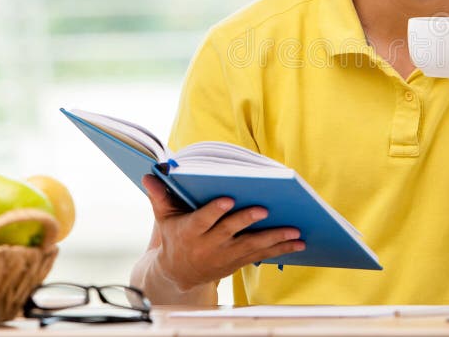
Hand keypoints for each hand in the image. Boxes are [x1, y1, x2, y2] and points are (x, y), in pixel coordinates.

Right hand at [142, 174, 304, 290]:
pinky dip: (282, 250)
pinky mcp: (239, 262)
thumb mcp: (164, 218)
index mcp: (191, 231)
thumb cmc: (175, 237)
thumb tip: (148, 174)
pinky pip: (263, 256)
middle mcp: (210, 245)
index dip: (214, 211)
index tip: (227, 200)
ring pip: (252, 247)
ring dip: (275, 239)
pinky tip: (299, 243)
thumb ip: (159, 196)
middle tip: (264, 209)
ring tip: (295, 230)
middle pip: (230, 232)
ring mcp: (227, 256)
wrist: (179, 274)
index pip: (203, 220)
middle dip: (247, 221)